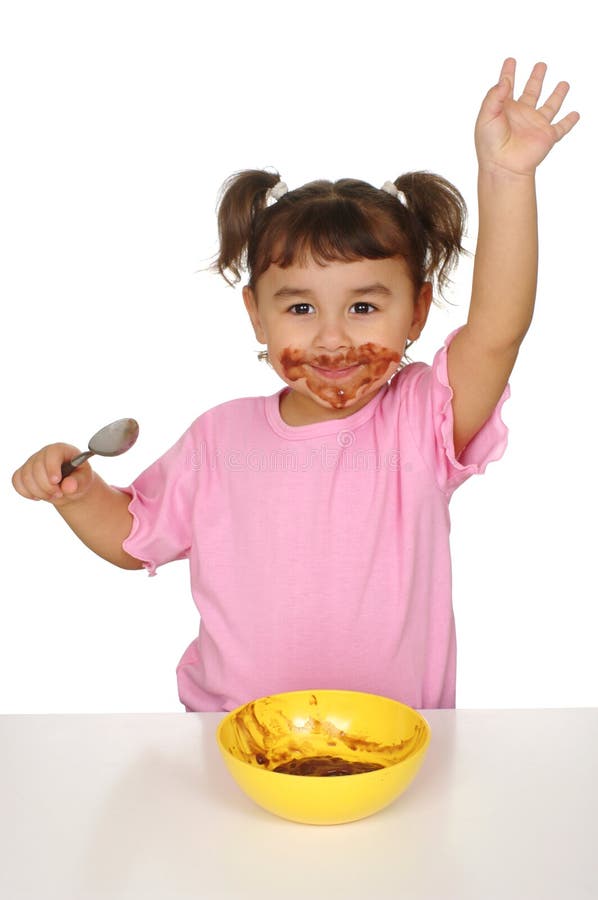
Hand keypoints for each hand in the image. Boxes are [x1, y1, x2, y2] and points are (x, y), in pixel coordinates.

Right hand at [12, 443, 93, 503]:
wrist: (69, 486)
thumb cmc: (78, 479)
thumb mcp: (84, 480)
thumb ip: (78, 482)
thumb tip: (68, 486)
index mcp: (61, 450)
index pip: (52, 453)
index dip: (52, 467)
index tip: (56, 482)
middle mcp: (44, 453)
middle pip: (36, 468)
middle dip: (47, 486)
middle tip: (59, 494)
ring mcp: (31, 462)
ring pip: (25, 476)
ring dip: (38, 492)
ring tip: (52, 495)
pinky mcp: (23, 472)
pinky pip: (17, 481)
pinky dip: (26, 492)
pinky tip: (39, 495)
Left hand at [475, 58, 579, 176]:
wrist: (503, 166)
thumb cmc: (490, 145)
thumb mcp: (486, 116)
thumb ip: (494, 96)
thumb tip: (505, 81)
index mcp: (505, 109)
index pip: (507, 86)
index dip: (508, 73)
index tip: (510, 61)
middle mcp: (521, 115)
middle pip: (531, 91)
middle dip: (536, 78)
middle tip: (541, 65)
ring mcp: (535, 125)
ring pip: (550, 106)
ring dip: (557, 95)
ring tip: (564, 83)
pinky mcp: (547, 136)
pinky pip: (561, 127)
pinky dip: (569, 121)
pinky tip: (576, 114)